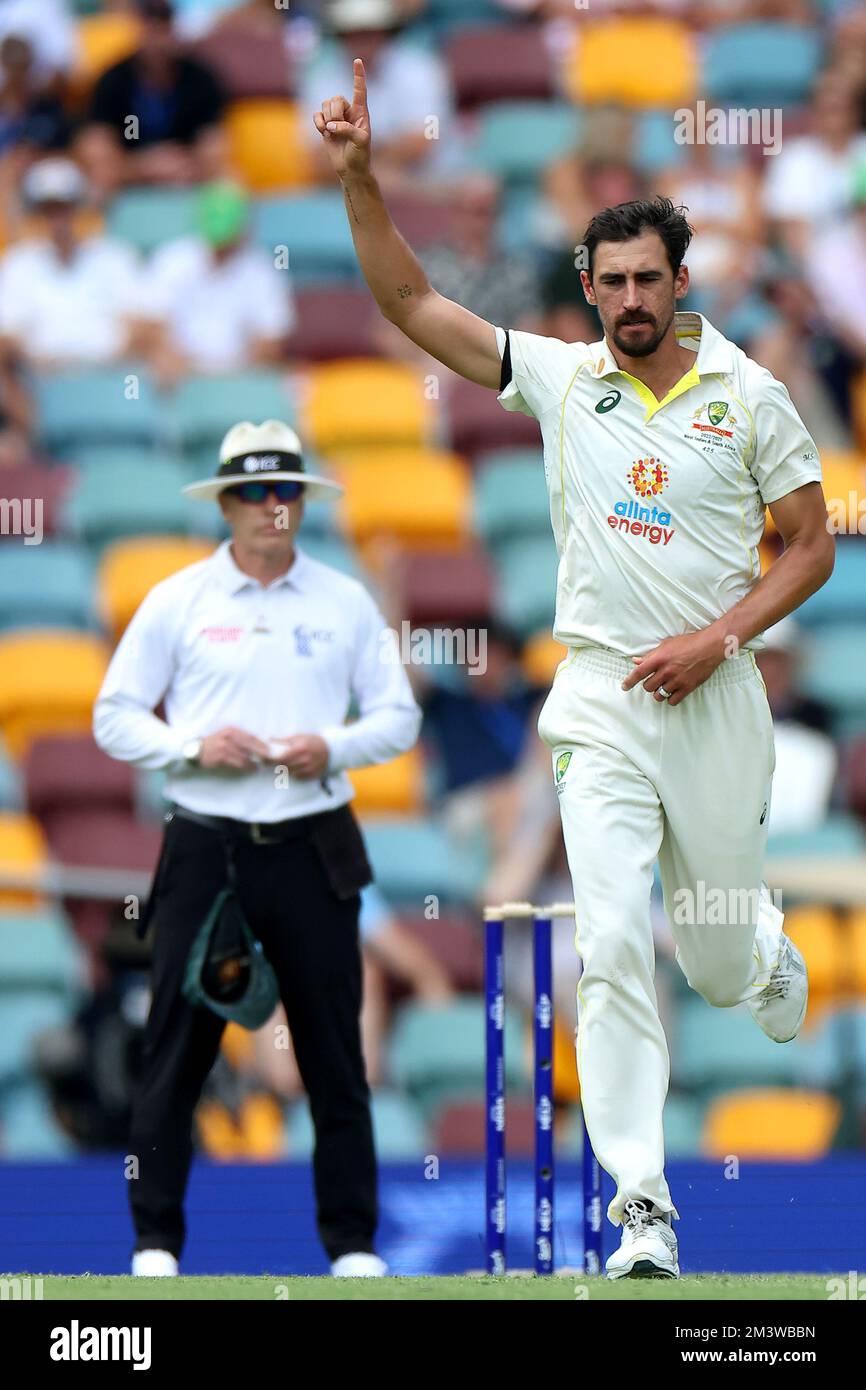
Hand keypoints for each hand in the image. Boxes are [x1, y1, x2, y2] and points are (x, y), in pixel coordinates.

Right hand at [199, 727, 271, 769]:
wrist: (195, 750)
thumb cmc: (213, 743)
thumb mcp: (224, 735)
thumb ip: (238, 737)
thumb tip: (256, 743)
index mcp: (231, 730)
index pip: (250, 736)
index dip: (261, 743)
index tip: (269, 749)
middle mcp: (229, 736)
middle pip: (250, 745)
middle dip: (260, 753)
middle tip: (268, 759)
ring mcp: (225, 746)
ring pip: (245, 755)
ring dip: (253, 762)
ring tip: (258, 767)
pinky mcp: (222, 756)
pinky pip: (238, 763)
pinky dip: (246, 767)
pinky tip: (250, 769)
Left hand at [271, 735, 329, 779]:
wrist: (331, 750)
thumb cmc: (313, 741)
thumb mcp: (299, 737)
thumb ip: (283, 740)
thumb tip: (269, 739)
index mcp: (300, 749)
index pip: (280, 759)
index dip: (269, 760)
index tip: (264, 759)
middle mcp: (304, 760)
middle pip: (283, 767)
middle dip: (275, 764)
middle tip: (270, 761)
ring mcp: (308, 769)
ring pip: (289, 772)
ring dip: (285, 768)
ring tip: (285, 762)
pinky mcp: (311, 775)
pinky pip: (297, 776)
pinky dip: (294, 772)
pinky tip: (296, 766)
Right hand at [312, 57, 370, 177]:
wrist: (351, 169)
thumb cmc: (361, 155)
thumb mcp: (360, 141)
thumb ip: (348, 129)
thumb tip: (331, 125)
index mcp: (361, 112)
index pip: (360, 90)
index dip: (358, 75)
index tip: (358, 61)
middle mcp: (349, 111)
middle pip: (336, 98)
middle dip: (335, 113)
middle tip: (339, 127)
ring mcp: (336, 117)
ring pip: (325, 104)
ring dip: (327, 119)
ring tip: (333, 132)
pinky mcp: (326, 125)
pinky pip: (316, 114)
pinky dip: (318, 123)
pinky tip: (324, 133)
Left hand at [621, 628, 727, 705]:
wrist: (710, 647)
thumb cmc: (688, 643)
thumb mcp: (666, 644)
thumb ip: (650, 655)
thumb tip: (636, 661)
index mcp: (659, 659)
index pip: (638, 673)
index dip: (629, 681)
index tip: (625, 687)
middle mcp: (666, 671)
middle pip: (648, 687)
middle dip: (648, 685)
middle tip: (654, 680)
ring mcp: (677, 680)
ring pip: (659, 695)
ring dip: (658, 693)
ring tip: (663, 687)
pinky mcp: (687, 687)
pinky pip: (672, 701)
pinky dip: (670, 698)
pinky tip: (672, 692)